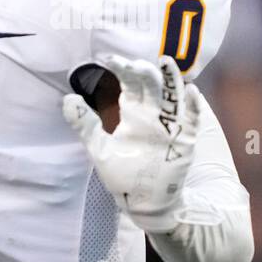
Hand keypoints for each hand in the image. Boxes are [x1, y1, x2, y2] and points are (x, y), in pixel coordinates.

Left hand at [62, 55, 200, 231]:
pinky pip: (192, 120)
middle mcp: (152, 115)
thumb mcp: (98, 147)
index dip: (123, 70)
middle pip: (152, 86)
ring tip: (166, 64)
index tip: (111, 59)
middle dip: (144, 73)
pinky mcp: (184, 142)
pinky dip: (193, 106)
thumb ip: (84, 123)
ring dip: (172, 80)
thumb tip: (68, 97)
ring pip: (173, 97)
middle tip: (135, 65)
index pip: (130, 84)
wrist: (141, 201)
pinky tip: (191, 92)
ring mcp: (170, 127)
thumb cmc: (122, 173)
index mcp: (133, 112)